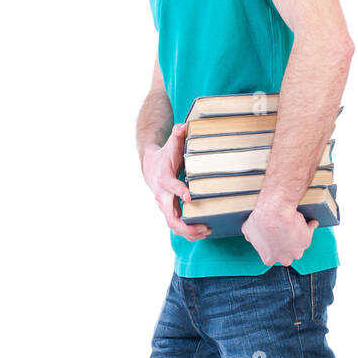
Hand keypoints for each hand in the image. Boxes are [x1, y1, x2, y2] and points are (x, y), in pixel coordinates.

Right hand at [142, 124, 211, 239]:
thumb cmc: (165, 155)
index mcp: (163, 179)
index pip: (170, 186)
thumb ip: (178, 135)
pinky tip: (202, 232)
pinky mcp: (168, 211)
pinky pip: (176, 226)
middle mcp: (161, 196)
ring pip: (173, 225)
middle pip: (170, 216)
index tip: (190, 196)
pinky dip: (188, 232)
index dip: (179, 191)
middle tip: (205, 226)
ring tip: (207, 231)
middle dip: (186, 224)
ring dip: (189, 232)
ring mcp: (164, 206)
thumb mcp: (171, 144)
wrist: (150, 166)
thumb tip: (184, 125)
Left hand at [241, 195, 317, 264]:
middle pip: (287, 254)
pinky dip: (310, 226)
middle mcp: (284, 258)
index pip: (271, 256)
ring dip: (298, 236)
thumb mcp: (248, 229)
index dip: (272, 246)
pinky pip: (310, 231)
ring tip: (294, 225)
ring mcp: (297, 250)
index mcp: (268, 258)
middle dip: (287, 246)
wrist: (275, 212)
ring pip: (299, 246)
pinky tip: (307, 221)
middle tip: (284, 233)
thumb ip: (251, 236)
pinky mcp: (307, 240)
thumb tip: (251, 235)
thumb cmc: (261, 221)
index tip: (273, 239)